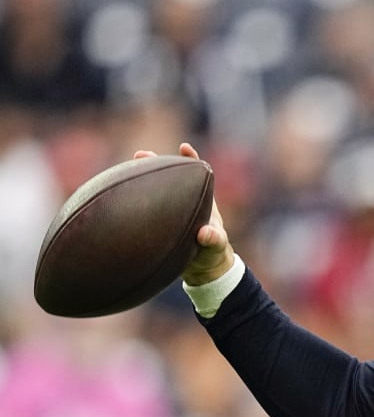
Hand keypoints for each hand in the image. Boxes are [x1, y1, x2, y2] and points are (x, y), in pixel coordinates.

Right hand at [133, 142, 235, 285]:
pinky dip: (133, 201)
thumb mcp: (216, 247)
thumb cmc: (212, 254)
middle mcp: (185, 201)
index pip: (197, 175)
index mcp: (201, 201)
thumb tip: (205, 233)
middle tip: (140, 154)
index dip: (191, 159)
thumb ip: (214, 240)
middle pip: (170, 176)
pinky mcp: (159, 222)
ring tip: (124, 169)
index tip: (184, 147)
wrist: (203, 269)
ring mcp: (171, 210)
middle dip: (157, 163)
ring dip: (142, 178)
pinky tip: (114, 196)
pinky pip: (145, 208)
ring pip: (155, 190)